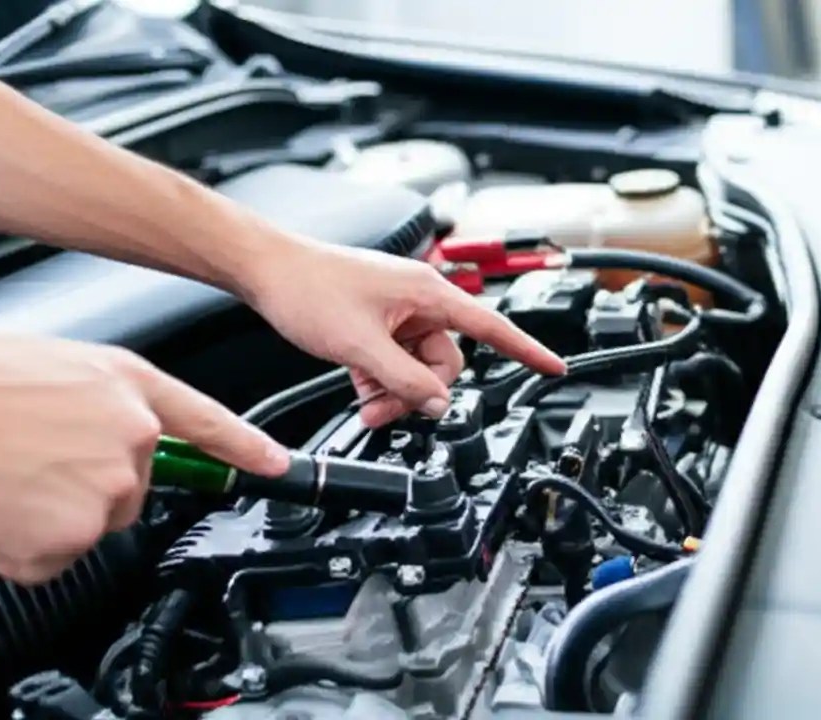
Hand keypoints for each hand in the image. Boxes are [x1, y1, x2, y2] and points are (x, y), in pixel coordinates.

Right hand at [0, 332, 288, 583]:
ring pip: (95, 523)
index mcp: (126, 383)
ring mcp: (109, 487)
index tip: (275, 464)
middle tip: (27, 462)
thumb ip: (95, 400)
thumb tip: (102, 430)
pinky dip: (23, 547)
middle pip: (134, 485)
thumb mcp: (46, 363)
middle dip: (88, 484)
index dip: (244, 446)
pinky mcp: (77, 536)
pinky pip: (57, 558)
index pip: (206, 421)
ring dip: (53, 516)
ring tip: (2, 479)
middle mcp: (132, 434)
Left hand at [243, 238, 566, 426]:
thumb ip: (404, 380)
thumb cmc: (309, 288)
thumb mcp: (360, 346)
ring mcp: (398, 313)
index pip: (493, 327)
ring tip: (364, 401)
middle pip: (446, 361)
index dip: (527, 351)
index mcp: (429, 294)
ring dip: (395, 390)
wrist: (266, 271)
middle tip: (386, 407)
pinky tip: (357, 385)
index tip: (554, 368)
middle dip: (419, 391)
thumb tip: (438, 404)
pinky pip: (395, 360)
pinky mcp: (377, 323)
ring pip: (417, 366)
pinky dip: (380, 379)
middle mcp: (420, 301)